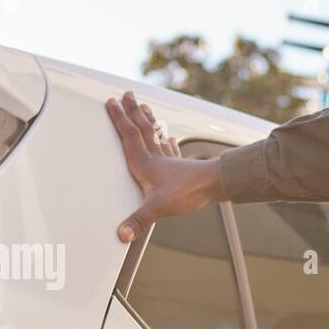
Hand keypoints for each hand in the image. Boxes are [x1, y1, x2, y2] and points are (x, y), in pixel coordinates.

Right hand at [105, 90, 222, 242]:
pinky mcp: (182, 167)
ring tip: (143, 108)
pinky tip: (170, 138)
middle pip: (142, 128)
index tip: (111, 101)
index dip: (118, 119)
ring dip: (148, 121)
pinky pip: (171, 150)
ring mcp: (170, 161)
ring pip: (156, 135)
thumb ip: (139, 220)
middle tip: (127, 94)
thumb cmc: (190, 192)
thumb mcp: (159, 207)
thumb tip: (122, 234)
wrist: (218, 185)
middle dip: (133, 111)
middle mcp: (156, 158)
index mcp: (145, 163)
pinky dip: (168, 142)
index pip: (128, 135)